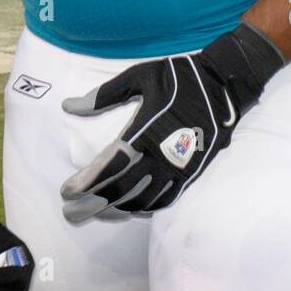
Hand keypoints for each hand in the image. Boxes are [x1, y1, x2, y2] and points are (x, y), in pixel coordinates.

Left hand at [60, 22, 284, 221]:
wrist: (224, 84)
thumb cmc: (179, 77)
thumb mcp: (138, 77)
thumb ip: (103, 96)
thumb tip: (69, 106)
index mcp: (145, 132)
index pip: (109, 166)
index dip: (86, 183)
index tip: (66, 192)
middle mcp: (161, 156)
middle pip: (121, 191)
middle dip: (92, 205)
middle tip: (70, 213)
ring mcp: (179, 168)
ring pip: (142, 201)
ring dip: (115, 210)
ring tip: (94, 213)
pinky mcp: (191, 173)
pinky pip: (165, 200)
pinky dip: (143, 208)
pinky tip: (129, 209)